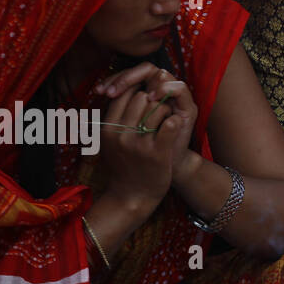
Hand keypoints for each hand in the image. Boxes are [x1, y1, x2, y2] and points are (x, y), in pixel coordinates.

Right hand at [94, 63, 194, 212]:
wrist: (132, 196)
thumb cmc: (124, 164)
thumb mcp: (111, 141)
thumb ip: (115, 116)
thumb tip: (119, 87)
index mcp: (108, 129)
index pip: (123, 93)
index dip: (138, 89)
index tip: (147, 94)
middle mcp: (120, 134)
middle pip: (143, 96)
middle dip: (154, 99)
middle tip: (158, 110)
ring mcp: (139, 143)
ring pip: (158, 107)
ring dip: (166, 110)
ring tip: (165, 119)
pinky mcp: (157, 152)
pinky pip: (171, 123)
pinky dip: (176, 121)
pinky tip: (174, 125)